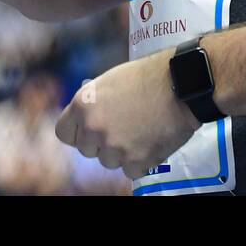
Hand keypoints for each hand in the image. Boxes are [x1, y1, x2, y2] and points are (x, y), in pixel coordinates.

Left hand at [54, 50, 199, 180]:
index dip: (78, 131)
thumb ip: (93, 104)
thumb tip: (86, 121)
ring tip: (141, 130)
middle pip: (87, 150)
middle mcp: (93, 128)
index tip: (91, 129)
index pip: (64, 133)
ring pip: (109, 161)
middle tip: (124, 127)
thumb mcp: (110, 81)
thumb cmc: (148, 76)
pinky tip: (152, 139)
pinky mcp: (136, 161)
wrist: (182, 83)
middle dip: (102, 142)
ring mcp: (114, 147)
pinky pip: (131, 169)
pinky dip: (141, 159)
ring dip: (122, 151)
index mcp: (83, 105)